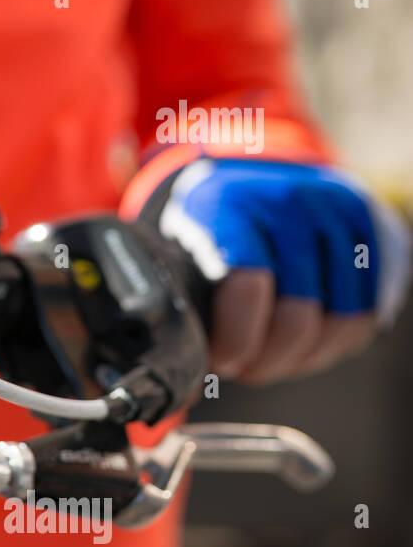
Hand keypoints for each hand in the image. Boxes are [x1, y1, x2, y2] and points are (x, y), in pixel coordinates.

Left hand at [154, 159, 410, 384]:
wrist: (252, 176)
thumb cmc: (206, 228)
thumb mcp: (176, 244)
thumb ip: (181, 290)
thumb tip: (182, 355)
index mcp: (229, 203)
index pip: (246, 284)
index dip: (237, 338)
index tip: (221, 361)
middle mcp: (288, 201)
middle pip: (298, 315)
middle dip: (267, 359)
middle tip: (244, 370)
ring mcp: (336, 214)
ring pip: (340, 321)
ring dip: (301, 357)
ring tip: (269, 362)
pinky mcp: (371, 231)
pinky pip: (366, 313)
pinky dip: (333, 344)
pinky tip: (300, 348)